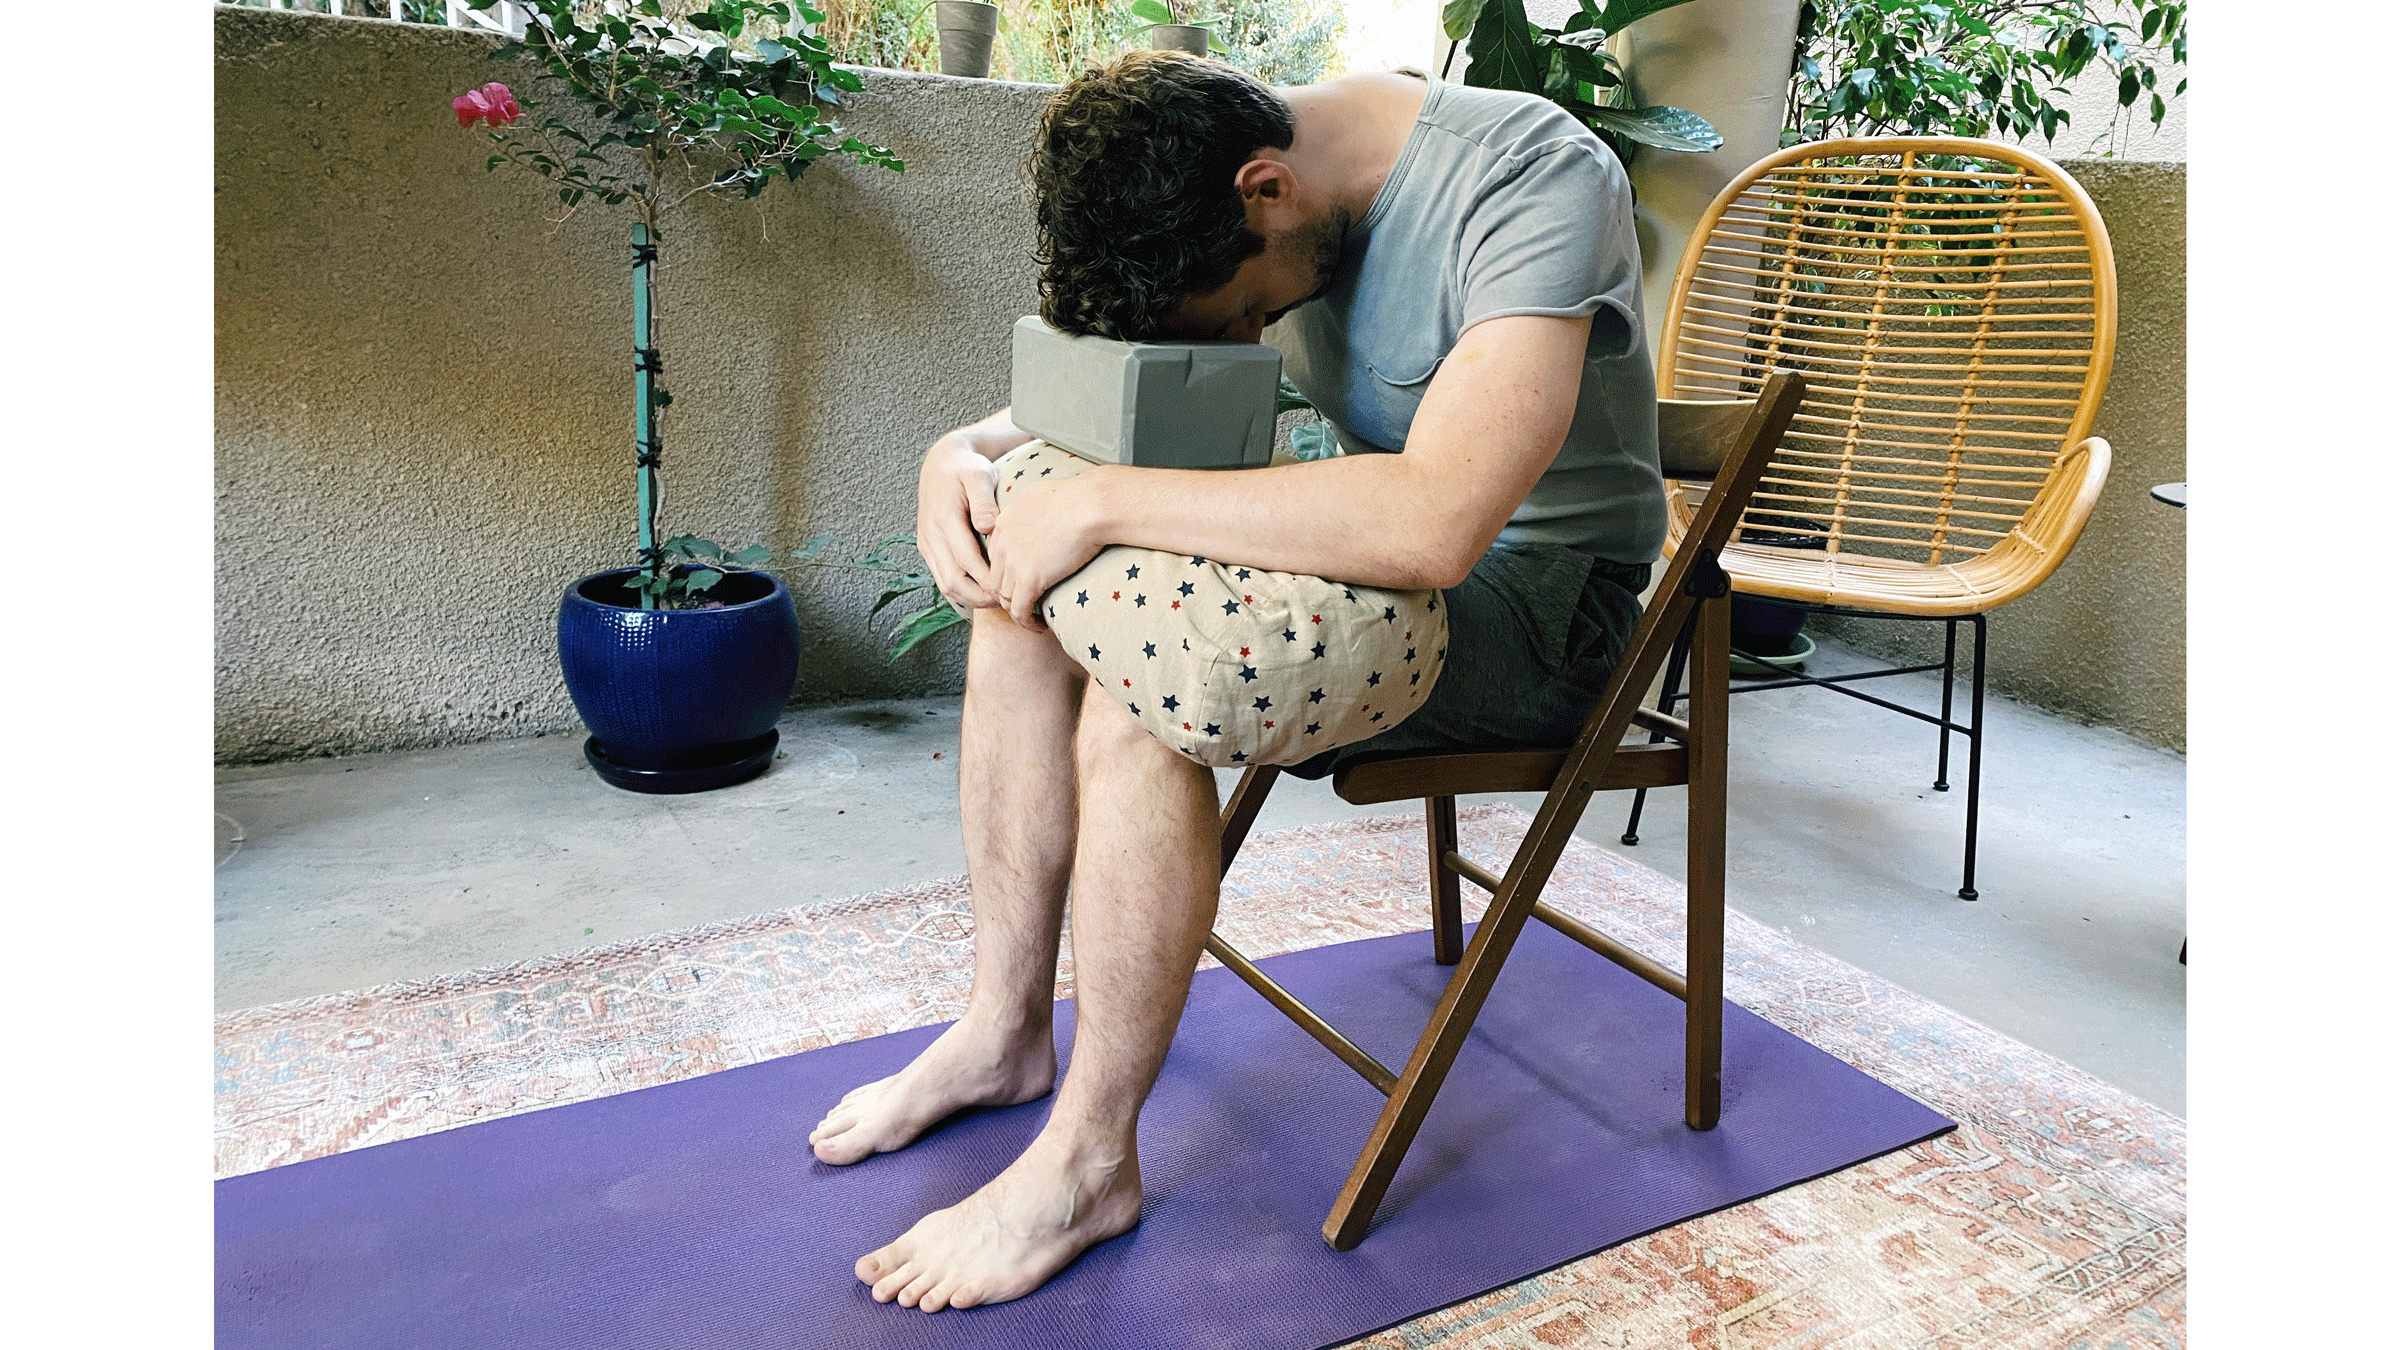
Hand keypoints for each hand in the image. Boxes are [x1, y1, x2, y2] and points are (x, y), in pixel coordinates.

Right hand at [915, 434, 1001, 611]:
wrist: (941, 462)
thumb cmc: (966, 468)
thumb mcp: (978, 474)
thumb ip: (983, 501)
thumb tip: (987, 526)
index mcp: (944, 519)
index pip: (966, 561)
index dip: (988, 581)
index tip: (1010, 589)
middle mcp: (931, 535)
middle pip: (954, 582)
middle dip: (981, 597)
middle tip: (1008, 603)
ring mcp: (927, 543)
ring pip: (946, 585)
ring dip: (971, 599)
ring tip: (998, 602)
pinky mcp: (927, 548)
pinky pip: (942, 578)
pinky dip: (962, 591)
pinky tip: (983, 593)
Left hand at [985, 468, 1111, 631]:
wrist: (1089, 505)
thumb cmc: (1079, 496)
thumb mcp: (1044, 493)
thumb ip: (1033, 507)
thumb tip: (1042, 510)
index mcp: (1004, 523)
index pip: (995, 556)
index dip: (1007, 573)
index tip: (1024, 582)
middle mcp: (1002, 543)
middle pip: (995, 579)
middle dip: (1009, 594)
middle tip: (1027, 604)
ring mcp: (1012, 562)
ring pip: (1004, 598)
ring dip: (1017, 611)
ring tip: (1034, 618)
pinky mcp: (1028, 579)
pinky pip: (1019, 610)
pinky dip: (1027, 622)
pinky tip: (1040, 626)